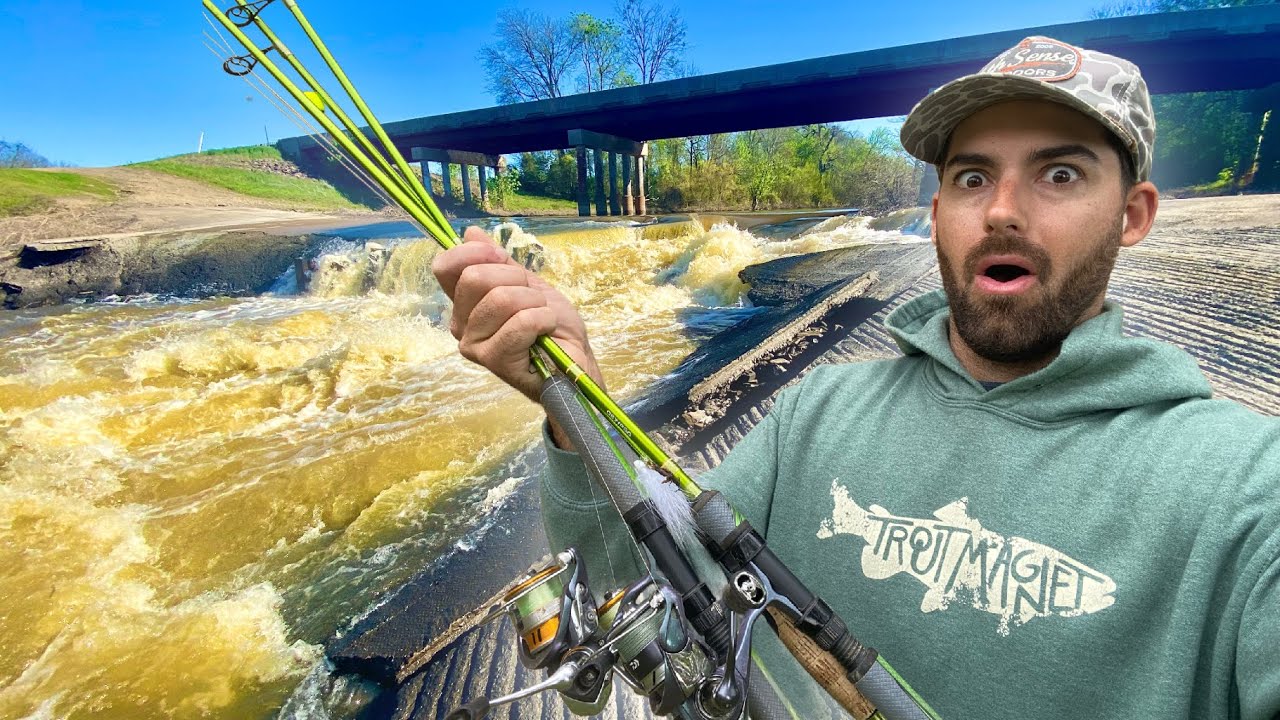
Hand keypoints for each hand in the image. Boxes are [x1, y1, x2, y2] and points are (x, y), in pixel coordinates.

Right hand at [431, 226, 605, 405]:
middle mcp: (461, 324)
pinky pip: (519, 323)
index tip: (501, 257)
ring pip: (501, 299)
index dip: (474, 253)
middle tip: (534, 298)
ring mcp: (474, 345)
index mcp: (465, 303)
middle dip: (516, 279)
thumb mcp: (527, 284)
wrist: (574, 362)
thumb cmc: (551, 327)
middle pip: (475, 278)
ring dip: (535, 302)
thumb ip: (499, 262)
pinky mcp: (493, 360)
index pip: (446, 267)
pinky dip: (543, 319)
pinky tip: (546, 331)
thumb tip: (471, 233)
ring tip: (543, 318)